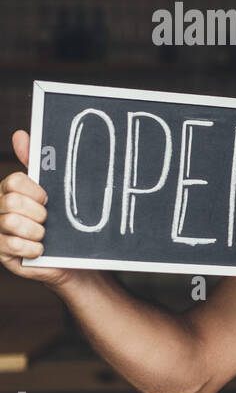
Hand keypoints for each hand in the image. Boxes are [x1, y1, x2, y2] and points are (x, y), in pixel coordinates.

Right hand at [1, 129, 71, 287]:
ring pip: (11, 222)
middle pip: (12, 202)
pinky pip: (13, 245)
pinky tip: (39, 250)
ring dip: (35, 231)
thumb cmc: (61, 223)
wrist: (71, 258)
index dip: (34, 191)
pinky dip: (32, 248)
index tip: (47, 200)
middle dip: (37, 213)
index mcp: (9, 191)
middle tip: (46, 221)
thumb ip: (36, 163)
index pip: (14, 181)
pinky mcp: (0, 252)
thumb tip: (20, 134)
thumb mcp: (54, 192)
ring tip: (43, 236)